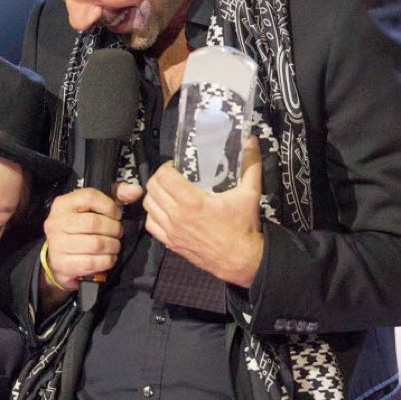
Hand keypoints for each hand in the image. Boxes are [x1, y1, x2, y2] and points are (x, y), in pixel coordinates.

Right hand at [41, 183, 143, 291]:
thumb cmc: (80, 229)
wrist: (59, 257)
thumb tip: (136, 190)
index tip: (116, 214)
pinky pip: (93, 262)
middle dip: (113, 229)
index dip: (109, 206)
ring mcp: (57, 244)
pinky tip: (108, 257)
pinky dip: (107, 261)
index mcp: (62, 204)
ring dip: (112, 246)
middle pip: (94, 223)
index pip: (89, 197)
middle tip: (117, 233)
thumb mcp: (95, 208)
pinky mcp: (62, 264)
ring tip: (114, 245)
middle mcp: (56, 222)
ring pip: (96, 244)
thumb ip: (117, 196)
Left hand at [143, 136, 263, 286]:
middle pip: (152, 188)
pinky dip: (154, 215)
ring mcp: (171, 231)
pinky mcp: (170, 243)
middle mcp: (177, 216)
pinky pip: (151, 225)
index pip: (163, 177)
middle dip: (159, 178)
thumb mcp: (250, 193)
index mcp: (192, 201)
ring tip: (167, 192)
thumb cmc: (243, 226)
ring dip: (155, 195)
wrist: (241, 259)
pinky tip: (165, 210)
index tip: (176, 166)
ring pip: (148, 206)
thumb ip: (250, 164)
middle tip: (171, 176)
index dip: (166, 167)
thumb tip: (251, 140)